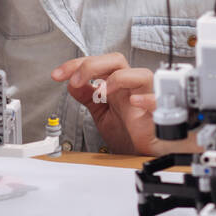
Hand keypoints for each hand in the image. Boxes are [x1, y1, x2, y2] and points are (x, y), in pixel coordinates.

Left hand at [52, 54, 190, 155]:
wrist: (145, 154)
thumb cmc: (130, 134)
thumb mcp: (102, 113)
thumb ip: (88, 97)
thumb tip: (71, 84)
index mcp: (117, 85)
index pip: (98, 64)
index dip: (76, 65)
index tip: (58, 74)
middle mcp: (130, 88)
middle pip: (116, 61)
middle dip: (92, 65)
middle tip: (74, 79)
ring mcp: (145, 99)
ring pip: (141, 74)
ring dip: (119, 78)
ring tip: (102, 90)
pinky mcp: (156, 115)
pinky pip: (157, 102)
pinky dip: (147, 99)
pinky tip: (135, 101)